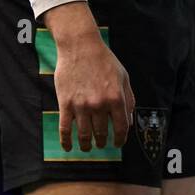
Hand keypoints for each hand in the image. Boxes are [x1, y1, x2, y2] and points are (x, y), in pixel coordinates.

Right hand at [45, 3, 135, 151]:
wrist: (80, 46)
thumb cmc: (104, 60)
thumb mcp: (123, 77)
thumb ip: (129, 99)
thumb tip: (129, 120)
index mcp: (116, 98)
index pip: (121, 127)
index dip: (120, 139)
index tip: (118, 144)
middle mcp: (99, 105)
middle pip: (102, 133)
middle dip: (103, 142)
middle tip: (102, 144)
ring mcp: (81, 105)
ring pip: (84, 135)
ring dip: (86, 145)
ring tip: (87, 147)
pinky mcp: (65, 104)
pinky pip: (65, 129)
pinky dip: (66, 142)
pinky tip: (68, 148)